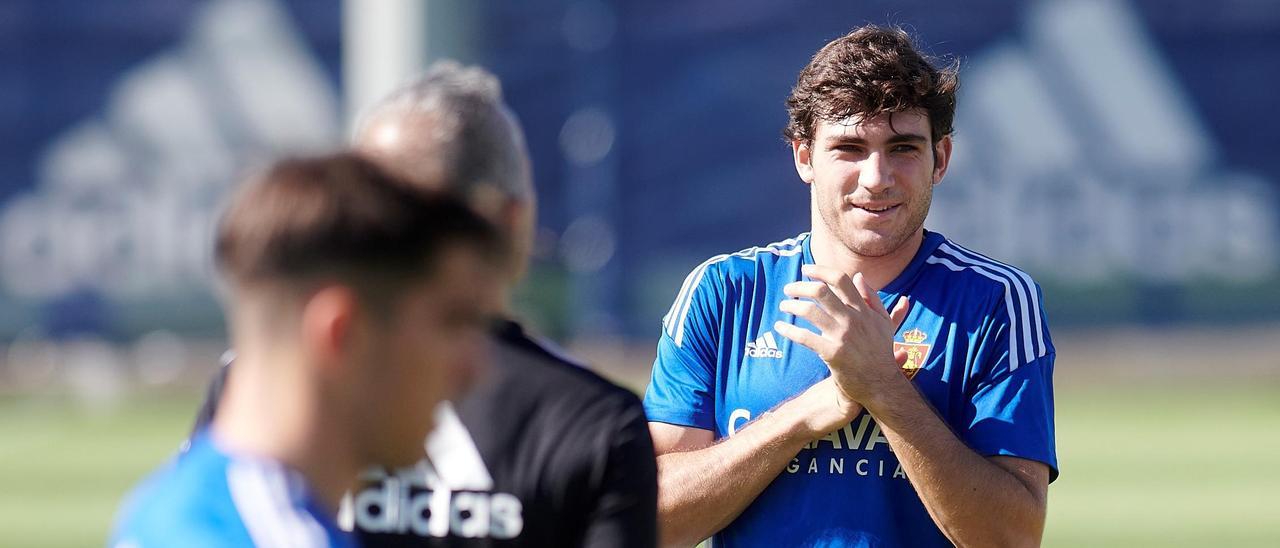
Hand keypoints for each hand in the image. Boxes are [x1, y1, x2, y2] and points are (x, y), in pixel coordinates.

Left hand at [774, 264, 909, 405]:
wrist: (881, 383)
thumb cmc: (881, 352)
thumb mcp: (883, 322)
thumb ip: (872, 298)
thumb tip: (858, 276)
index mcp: (863, 310)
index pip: (840, 280)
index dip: (820, 271)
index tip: (806, 269)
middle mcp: (852, 319)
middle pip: (821, 291)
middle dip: (800, 286)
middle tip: (788, 288)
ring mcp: (842, 336)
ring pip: (810, 311)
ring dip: (791, 306)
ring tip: (783, 306)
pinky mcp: (832, 353)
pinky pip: (805, 337)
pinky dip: (789, 330)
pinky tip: (780, 327)